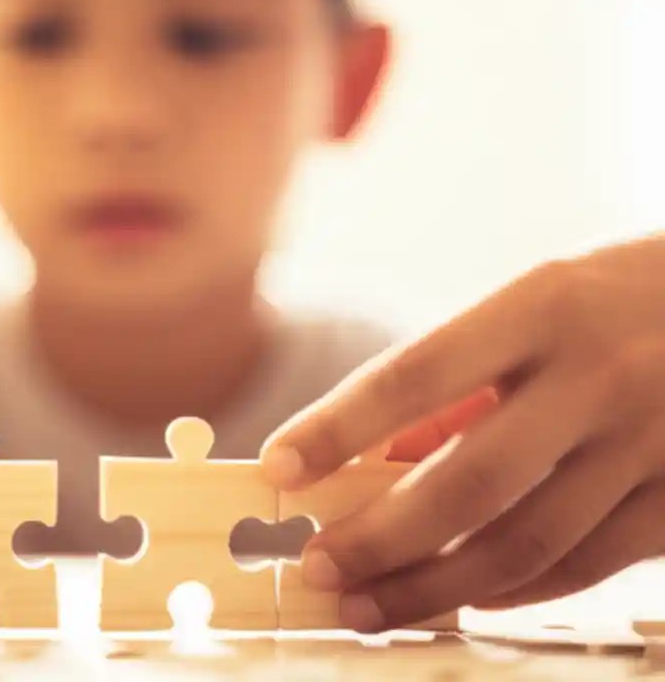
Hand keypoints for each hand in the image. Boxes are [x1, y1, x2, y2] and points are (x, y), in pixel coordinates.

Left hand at [259, 235, 664, 630]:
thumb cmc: (618, 301)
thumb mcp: (535, 307)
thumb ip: (456, 383)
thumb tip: (373, 463)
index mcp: (544, 306)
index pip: (415, 375)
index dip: (337, 428)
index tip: (279, 466)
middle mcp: (601, 377)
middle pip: (468, 483)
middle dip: (377, 537)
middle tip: (316, 568)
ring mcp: (653, 446)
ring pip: (524, 545)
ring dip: (430, 587)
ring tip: (366, 606)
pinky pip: (582, 566)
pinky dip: (508, 590)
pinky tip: (459, 596)